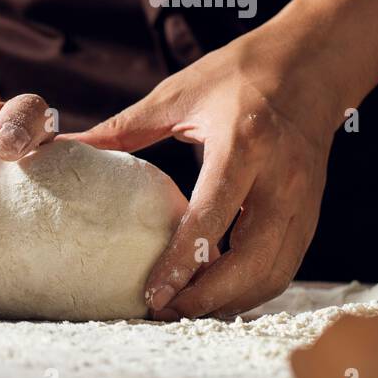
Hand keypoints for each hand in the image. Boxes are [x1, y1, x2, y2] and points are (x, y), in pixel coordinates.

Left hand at [72, 26, 342, 319]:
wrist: (310, 65)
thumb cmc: (240, 74)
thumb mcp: (179, 93)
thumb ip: (122, 128)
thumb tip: (66, 146)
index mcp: (245, 144)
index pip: (213, 217)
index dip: (183, 263)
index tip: (153, 295)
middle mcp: (281, 179)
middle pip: (252, 262)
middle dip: (209, 297)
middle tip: (167, 313)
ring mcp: (303, 201)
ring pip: (273, 274)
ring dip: (231, 302)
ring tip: (187, 309)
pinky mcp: (311, 214)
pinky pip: (285, 267)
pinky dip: (253, 289)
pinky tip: (219, 292)